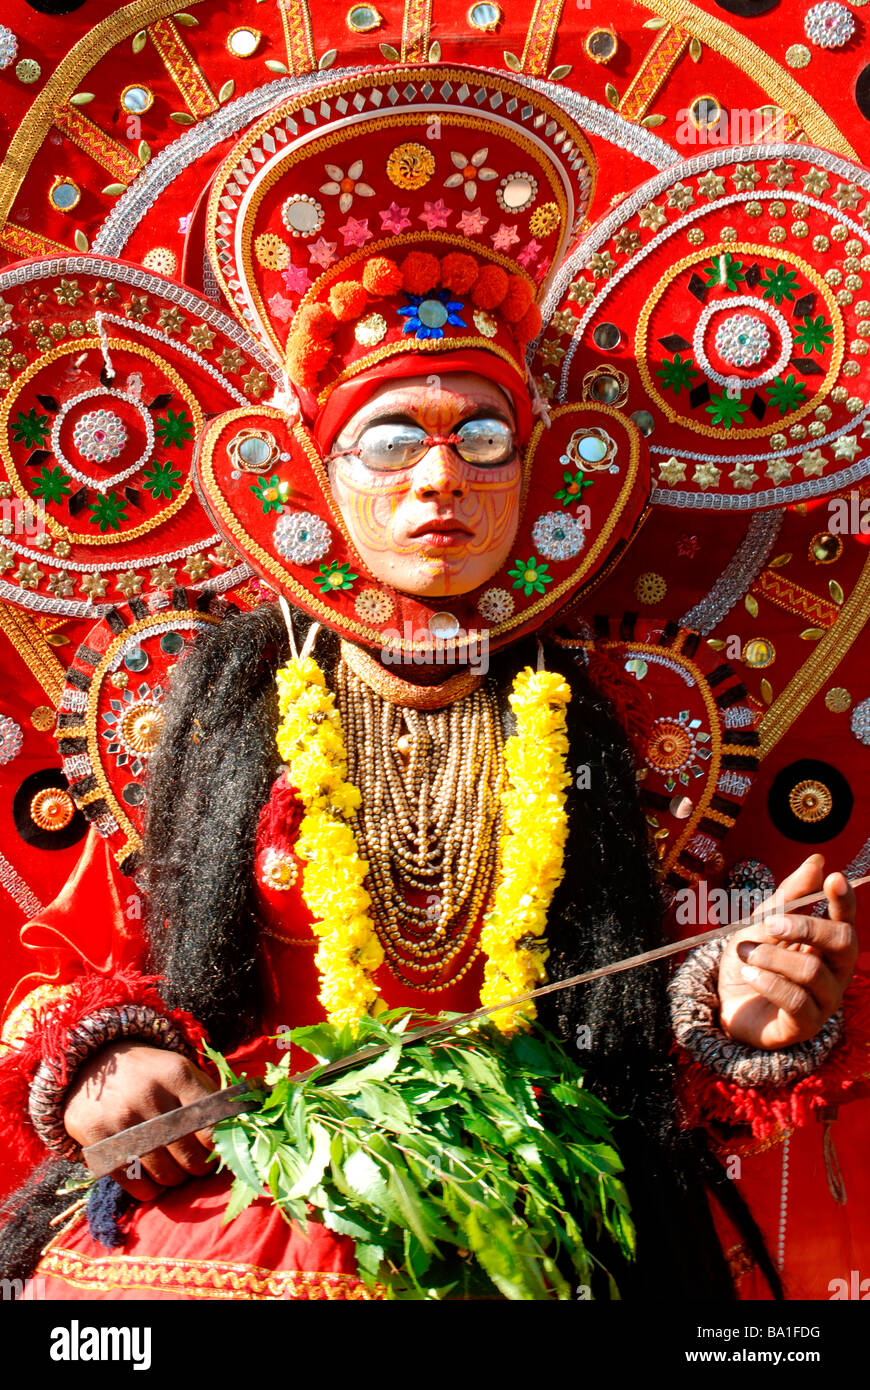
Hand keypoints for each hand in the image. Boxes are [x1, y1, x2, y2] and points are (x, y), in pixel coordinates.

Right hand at [64, 1041, 216, 1200]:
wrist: (95, 1062)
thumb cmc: (151, 1074)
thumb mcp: (182, 1071)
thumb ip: (207, 1099)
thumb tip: (237, 1133)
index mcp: (177, 1074)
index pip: (209, 1124)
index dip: (218, 1146)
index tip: (218, 1152)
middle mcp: (149, 1094)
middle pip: (186, 1151)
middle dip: (197, 1167)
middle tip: (198, 1167)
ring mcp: (120, 1116)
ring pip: (161, 1169)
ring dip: (174, 1180)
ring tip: (176, 1174)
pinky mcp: (96, 1136)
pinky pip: (130, 1178)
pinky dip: (146, 1188)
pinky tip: (152, 1183)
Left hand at [718, 853, 857, 1048]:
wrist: (726, 1003)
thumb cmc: (753, 960)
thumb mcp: (762, 923)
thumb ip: (788, 897)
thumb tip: (817, 861)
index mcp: (828, 944)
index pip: (846, 919)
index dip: (843, 899)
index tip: (832, 878)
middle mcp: (836, 971)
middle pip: (841, 942)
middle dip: (805, 926)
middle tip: (771, 923)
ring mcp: (825, 1000)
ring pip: (812, 970)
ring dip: (772, 956)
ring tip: (745, 952)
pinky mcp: (806, 1025)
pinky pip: (796, 1000)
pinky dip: (768, 981)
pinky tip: (749, 974)